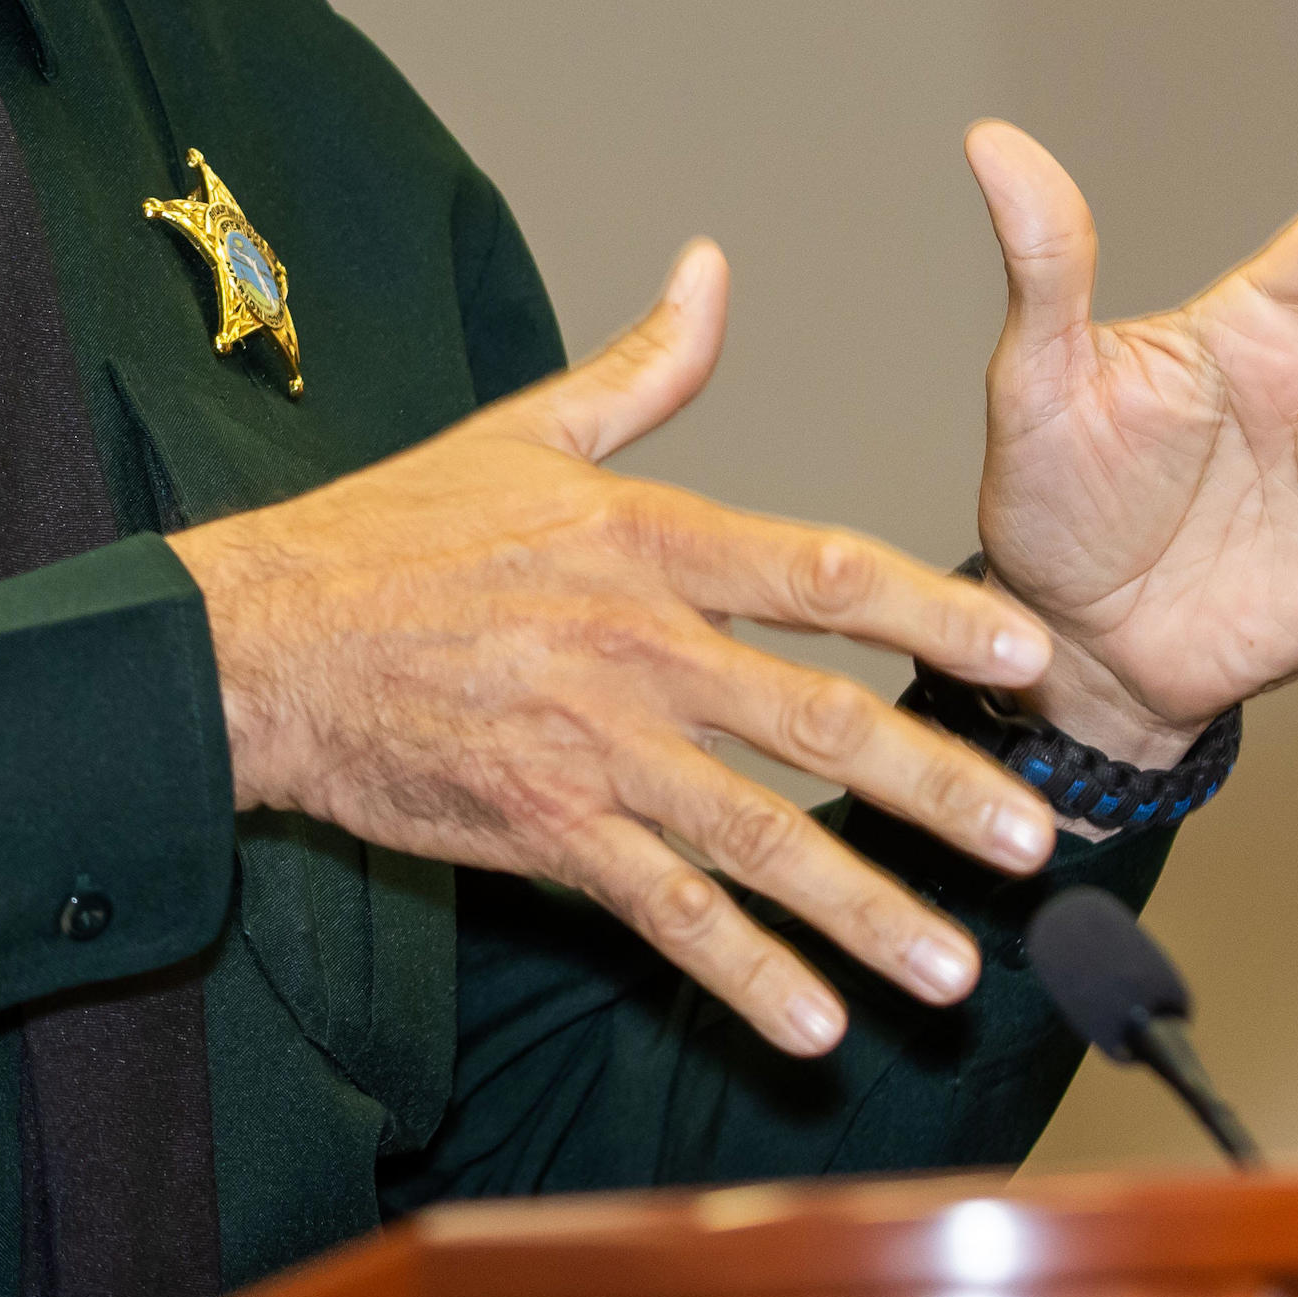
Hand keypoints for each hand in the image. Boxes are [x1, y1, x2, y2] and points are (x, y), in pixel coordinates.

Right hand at [170, 244, 1064, 1057]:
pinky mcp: (542, 830)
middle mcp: (634, 647)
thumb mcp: (524, 430)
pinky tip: (815, 1026)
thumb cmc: (390, 530)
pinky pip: (662, 911)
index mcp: (643, 539)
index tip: (1026, 650)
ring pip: (754, 838)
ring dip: (863, 910)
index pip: (818, 571)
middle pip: (814, 722)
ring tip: (951, 969)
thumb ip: (643, 365)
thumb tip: (712, 270)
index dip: (930, 610)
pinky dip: (741, 972)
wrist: (259, 639)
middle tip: (1037, 840)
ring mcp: (590, 748)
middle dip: (936, 786)